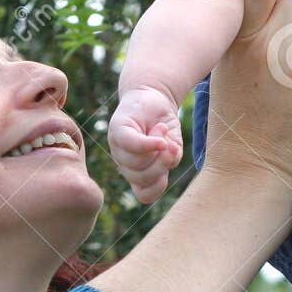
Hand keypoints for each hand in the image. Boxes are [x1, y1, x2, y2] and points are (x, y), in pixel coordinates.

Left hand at [109, 85, 183, 203]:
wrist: (153, 97)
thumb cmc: (163, 124)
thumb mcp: (173, 144)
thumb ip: (172, 157)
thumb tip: (169, 156)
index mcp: (136, 173)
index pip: (144, 194)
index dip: (158, 187)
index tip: (168, 171)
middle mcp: (124, 163)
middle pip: (142, 178)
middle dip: (162, 165)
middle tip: (171, 145)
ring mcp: (118, 147)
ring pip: (137, 162)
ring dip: (159, 148)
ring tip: (163, 129)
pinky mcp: (118, 129)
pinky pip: (132, 143)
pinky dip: (149, 142)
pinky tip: (161, 132)